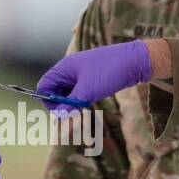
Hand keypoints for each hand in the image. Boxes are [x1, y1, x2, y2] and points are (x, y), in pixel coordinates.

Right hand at [36, 40, 150, 112]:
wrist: (134, 61)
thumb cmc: (109, 71)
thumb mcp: (88, 90)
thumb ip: (71, 103)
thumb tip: (58, 116)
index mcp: (64, 68)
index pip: (45, 86)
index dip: (48, 100)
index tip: (61, 111)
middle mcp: (69, 70)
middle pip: (54, 90)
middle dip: (60, 104)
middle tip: (72, 114)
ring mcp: (80, 74)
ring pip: (67, 93)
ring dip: (70, 103)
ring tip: (82, 108)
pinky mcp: (90, 79)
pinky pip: (78, 92)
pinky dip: (79, 100)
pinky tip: (88, 104)